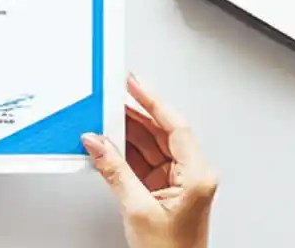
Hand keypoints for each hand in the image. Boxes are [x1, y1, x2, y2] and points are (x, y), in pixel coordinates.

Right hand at [81, 75, 217, 247]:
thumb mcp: (136, 208)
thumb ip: (114, 170)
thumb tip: (97, 142)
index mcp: (197, 175)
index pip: (175, 126)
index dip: (152, 101)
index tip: (133, 85)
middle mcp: (192, 174)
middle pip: (162, 132)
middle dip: (135, 114)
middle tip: (112, 97)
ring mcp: (179, 181)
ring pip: (151, 144)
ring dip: (127, 133)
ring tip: (103, 120)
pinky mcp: (164, 188)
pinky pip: (144, 160)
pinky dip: (125, 152)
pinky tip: (108, 145)